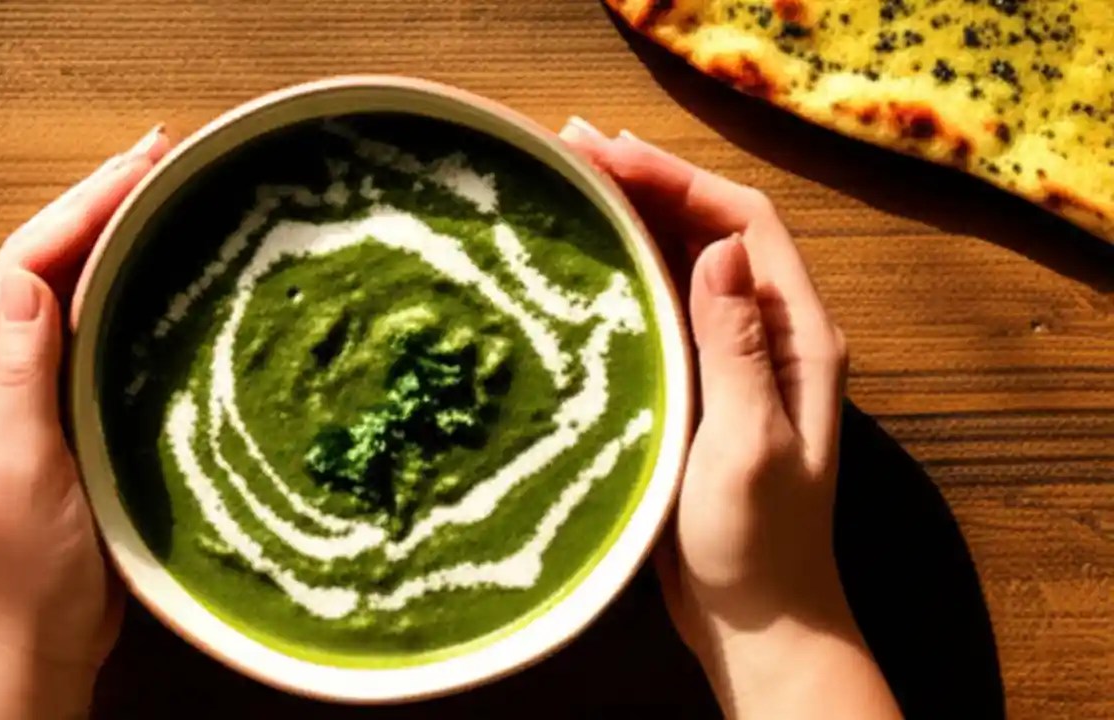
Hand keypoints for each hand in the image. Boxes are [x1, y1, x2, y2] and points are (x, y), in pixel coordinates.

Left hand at [0, 127, 169, 718]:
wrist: (36, 643)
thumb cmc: (28, 573)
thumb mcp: (26, 473)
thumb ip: (23, 377)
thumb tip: (33, 283)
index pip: (22, 268)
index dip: (80, 208)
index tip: (141, 165)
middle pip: (38, 262)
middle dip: (95, 201)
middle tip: (161, 153)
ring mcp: (23, 389)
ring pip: (64, 288)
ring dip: (108, 233)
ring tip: (161, 187)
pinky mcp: (58, 409)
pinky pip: (86, 329)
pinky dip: (119, 284)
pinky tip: (154, 265)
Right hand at [561, 119, 899, 717]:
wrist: (758, 619)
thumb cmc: (759, 543)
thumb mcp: (750, 445)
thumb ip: (738, 349)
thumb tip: (715, 249)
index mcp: (800, 336)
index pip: (746, 225)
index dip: (681, 180)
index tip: (611, 154)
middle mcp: (772, 333)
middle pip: (713, 231)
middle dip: (650, 184)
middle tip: (572, 147)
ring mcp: (735, 358)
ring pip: (685, 264)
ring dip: (635, 219)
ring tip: (570, 180)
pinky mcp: (700, 385)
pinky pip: (667, 309)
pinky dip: (629, 272)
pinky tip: (586, 256)